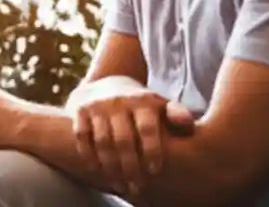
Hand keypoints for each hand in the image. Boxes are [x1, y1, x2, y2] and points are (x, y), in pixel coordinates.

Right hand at [69, 79, 195, 197]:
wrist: (108, 80)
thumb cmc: (142, 104)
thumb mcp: (161, 104)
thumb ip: (178, 114)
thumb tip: (187, 124)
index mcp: (142, 101)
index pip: (147, 128)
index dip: (152, 150)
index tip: (155, 171)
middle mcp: (118, 102)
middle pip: (124, 140)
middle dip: (131, 167)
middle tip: (137, 188)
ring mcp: (97, 105)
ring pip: (103, 142)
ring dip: (111, 167)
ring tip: (120, 186)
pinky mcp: (81, 110)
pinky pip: (82, 137)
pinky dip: (88, 156)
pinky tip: (97, 172)